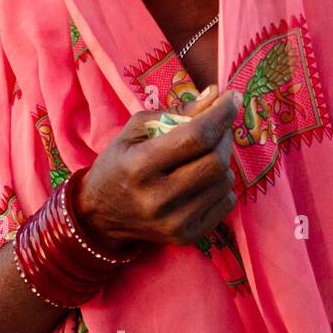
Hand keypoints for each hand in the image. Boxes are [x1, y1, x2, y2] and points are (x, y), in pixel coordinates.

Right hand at [76, 87, 242, 246]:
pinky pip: (226, 202)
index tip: (231, 97)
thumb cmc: (118, 164)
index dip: (220, 114)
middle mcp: (158, 198)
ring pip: (224, 181)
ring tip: (202, 155)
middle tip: (217, 126)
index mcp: (139, 167)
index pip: (195, 137)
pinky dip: (220, 185)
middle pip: (215, 161)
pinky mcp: (188, 236)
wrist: (100, 215)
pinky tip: (201, 180)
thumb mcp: (134, 131)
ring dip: (221, 160)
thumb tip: (215, 96)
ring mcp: (175, 222)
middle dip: (223, 136)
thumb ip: (175, 112)